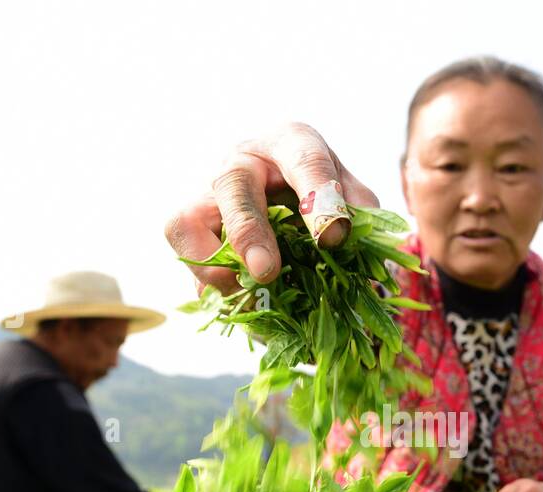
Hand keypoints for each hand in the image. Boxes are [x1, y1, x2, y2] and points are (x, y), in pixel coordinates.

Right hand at [165, 122, 379, 294]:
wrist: (299, 214)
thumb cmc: (329, 203)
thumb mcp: (354, 201)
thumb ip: (360, 212)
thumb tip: (347, 231)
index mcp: (291, 144)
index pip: (304, 157)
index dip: (317, 195)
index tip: (333, 236)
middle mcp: (244, 162)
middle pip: (232, 183)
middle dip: (248, 230)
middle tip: (266, 272)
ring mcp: (210, 195)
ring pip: (187, 220)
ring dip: (214, 263)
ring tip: (247, 290)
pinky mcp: (192, 231)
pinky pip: (183, 258)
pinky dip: (207, 282)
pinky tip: (239, 296)